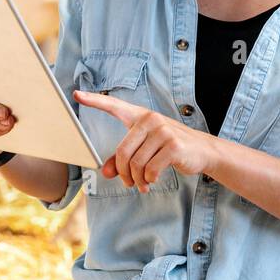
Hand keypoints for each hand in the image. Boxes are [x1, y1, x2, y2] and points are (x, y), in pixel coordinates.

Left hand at [73, 89, 217, 190]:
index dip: (94, 101)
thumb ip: (122, 160)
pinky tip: (153, 181)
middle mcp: (150, 119)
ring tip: (143, 184)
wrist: (202, 151)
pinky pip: (151, 170)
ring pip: (136, 164)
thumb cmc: (169, 148)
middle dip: (123, 173)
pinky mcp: (173, 146)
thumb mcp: (145, 150)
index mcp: (140, 116)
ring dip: (137, 180)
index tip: (76, 94)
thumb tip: (105, 173)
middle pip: (122, 153)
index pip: (114, 105)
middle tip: (128, 183)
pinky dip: (149, 180)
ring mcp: (163, 131)